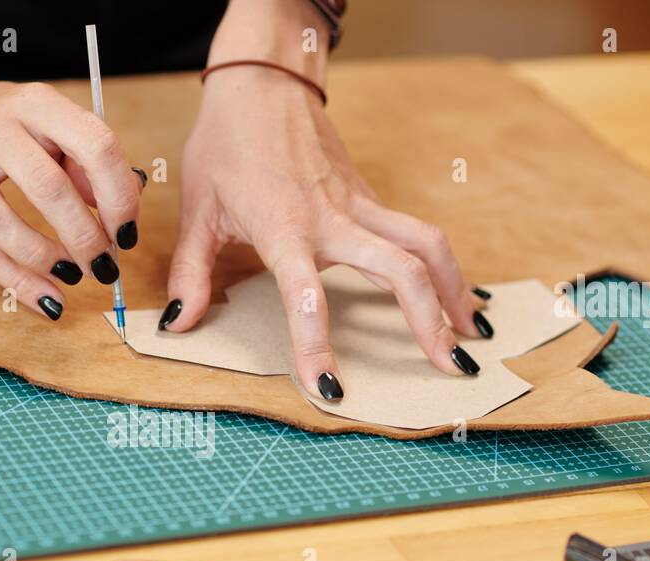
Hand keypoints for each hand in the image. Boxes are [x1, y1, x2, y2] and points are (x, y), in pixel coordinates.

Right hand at [0, 81, 144, 320]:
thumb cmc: (16, 130)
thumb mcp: (57, 131)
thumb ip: (91, 168)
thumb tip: (122, 217)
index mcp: (37, 102)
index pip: (93, 144)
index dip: (118, 196)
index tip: (128, 232)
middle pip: (47, 187)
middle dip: (84, 236)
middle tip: (103, 264)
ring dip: (44, 258)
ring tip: (72, 274)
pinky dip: (17, 281)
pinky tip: (45, 297)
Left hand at [162, 67, 488, 399]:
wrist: (261, 84)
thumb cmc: (226, 144)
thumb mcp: (197, 210)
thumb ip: (190, 274)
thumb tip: (179, 325)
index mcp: (285, 228)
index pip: (306, 296)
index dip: (316, 344)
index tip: (329, 387)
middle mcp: (333, 218)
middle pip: (401, 268)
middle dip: (428, 321)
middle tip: (449, 367)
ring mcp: (359, 205)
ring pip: (426, 244)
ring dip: (453, 289)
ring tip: (470, 336)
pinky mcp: (371, 199)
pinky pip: (418, 233)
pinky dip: (442, 266)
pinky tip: (454, 295)